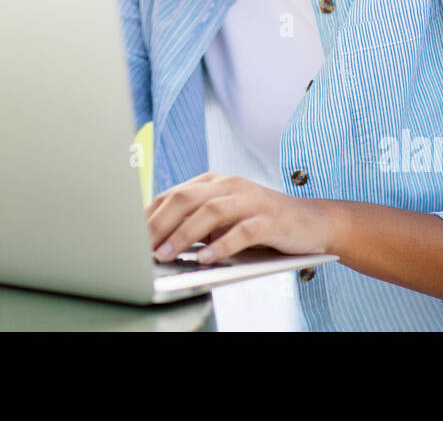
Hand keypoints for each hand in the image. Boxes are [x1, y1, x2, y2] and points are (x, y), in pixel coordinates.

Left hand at [145, 172, 334, 263]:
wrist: (312, 223)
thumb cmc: (260, 224)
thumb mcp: (223, 221)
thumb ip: (196, 225)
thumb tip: (158, 243)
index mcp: (213, 183)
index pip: (173, 195)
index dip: (150, 216)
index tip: (130, 237)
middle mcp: (229, 185)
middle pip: (186, 199)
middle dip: (160, 225)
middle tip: (144, 249)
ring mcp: (251, 200)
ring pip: (210, 212)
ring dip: (184, 235)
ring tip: (167, 255)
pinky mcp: (270, 218)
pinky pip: (242, 230)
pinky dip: (221, 245)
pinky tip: (206, 259)